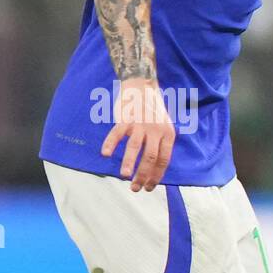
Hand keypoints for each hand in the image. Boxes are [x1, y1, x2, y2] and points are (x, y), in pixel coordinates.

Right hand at [101, 77, 175, 191]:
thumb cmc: (152, 108)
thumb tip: (154, 168)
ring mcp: (140, 124)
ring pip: (135, 148)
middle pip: (150, 158)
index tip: (149, 187)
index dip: (156, 176)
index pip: (163, 161)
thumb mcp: (164, 125)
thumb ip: (161, 142)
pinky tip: (105, 154)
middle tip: (135, 188)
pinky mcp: (126, 118)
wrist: (142, 84)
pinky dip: (110, 144)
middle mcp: (155, 130)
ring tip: (124, 176)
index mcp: (168, 134)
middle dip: (143, 176)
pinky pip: (117, 134)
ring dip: (129, 164)